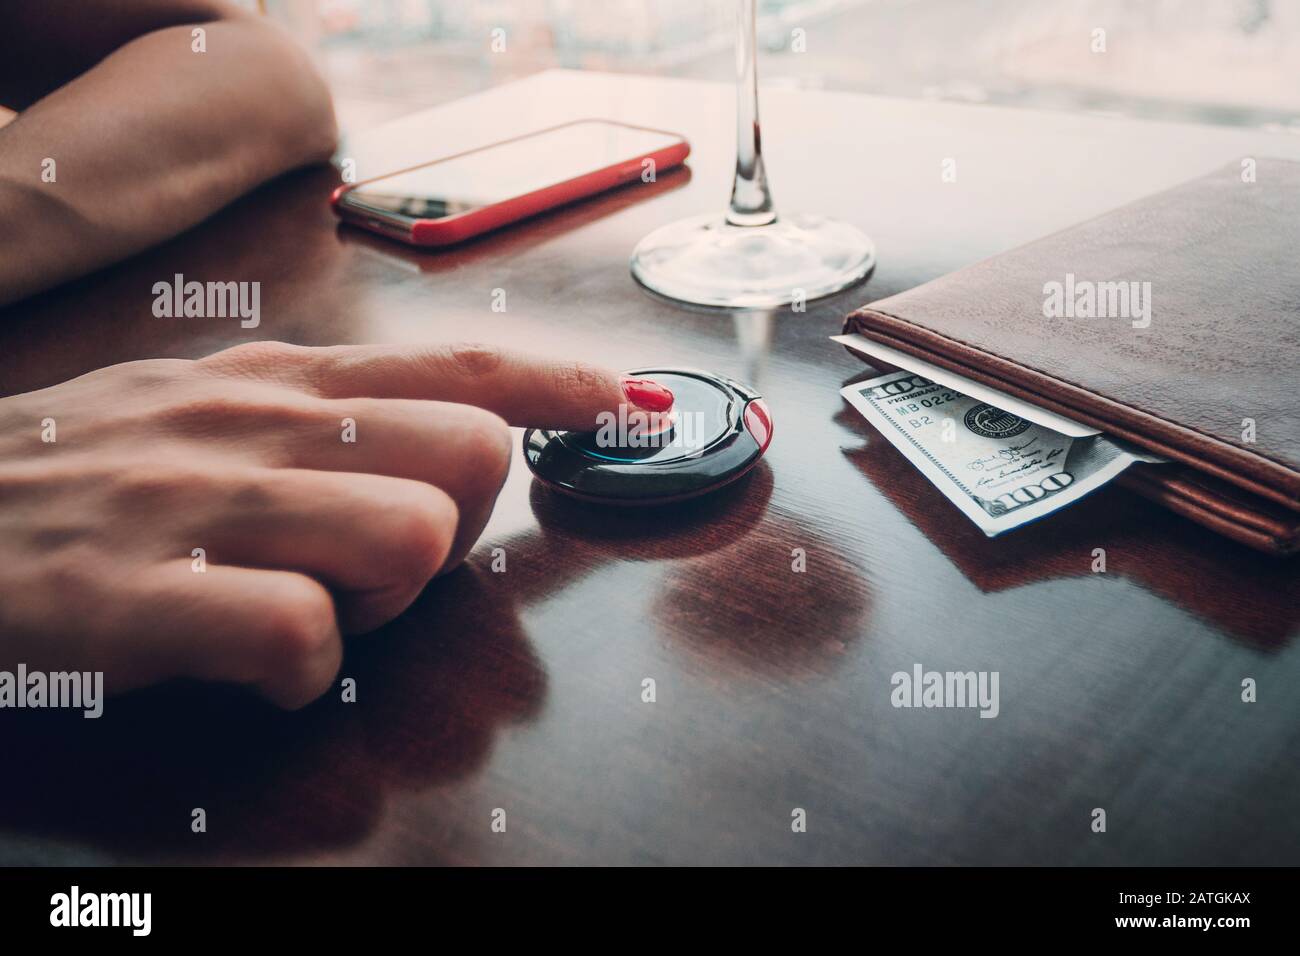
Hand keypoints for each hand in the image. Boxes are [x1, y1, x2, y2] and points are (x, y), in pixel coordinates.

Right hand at [0, 341, 673, 707]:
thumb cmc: (86, 472)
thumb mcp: (210, 409)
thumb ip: (329, 417)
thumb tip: (462, 437)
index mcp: (280, 381)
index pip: (460, 366)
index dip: (559, 385)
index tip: (626, 401)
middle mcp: (258, 427)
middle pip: (469, 458)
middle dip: (456, 528)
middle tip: (378, 560)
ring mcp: (199, 506)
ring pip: (407, 539)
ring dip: (384, 602)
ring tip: (307, 607)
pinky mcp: (139, 595)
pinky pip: (298, 636)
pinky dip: (299, 670)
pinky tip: (251, 662)